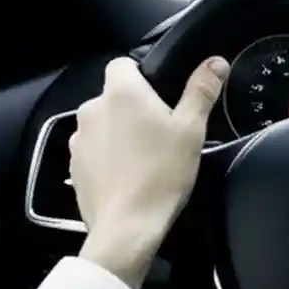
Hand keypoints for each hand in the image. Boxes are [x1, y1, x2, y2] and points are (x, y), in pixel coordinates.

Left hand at [68, 56, 229, 288]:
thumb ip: (201, 91)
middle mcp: (92, 108)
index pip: (122, 64)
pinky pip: (91, 150)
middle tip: (159, 132)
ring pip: (101, 124)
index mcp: (121, 92)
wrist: (126, 227)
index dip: (141, 75)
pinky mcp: (72, 166)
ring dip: (116, 132)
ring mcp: (78, 139)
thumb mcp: (191, 130)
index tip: (159, 97)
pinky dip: (105, 157)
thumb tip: (216, 61)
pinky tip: (124, 176)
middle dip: (131, 107)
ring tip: (141, 158)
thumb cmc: (163, 173)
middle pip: (112, 96)